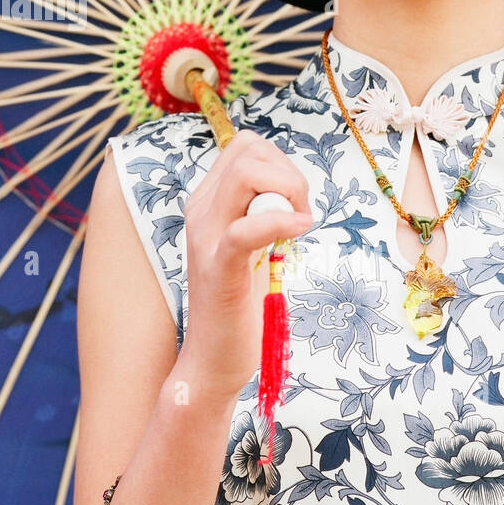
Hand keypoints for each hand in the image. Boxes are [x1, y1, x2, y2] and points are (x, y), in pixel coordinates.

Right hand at [174, 129, 311, 400]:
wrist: (213, 358)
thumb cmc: (239, 303)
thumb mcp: (249, 244)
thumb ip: (258, 210)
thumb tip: (288, 184)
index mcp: (207, 202)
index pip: (244, 146)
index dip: (280, 162)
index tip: (295, 202)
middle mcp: (200, 212)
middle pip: (247, 151)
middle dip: (290, 173)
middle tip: (302, 214)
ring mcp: (206, 238)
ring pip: (245, 174)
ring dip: (288, 189)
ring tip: (299, 225)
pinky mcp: (218, 269)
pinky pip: (244, 229)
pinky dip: (278, 221)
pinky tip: (300, 230)